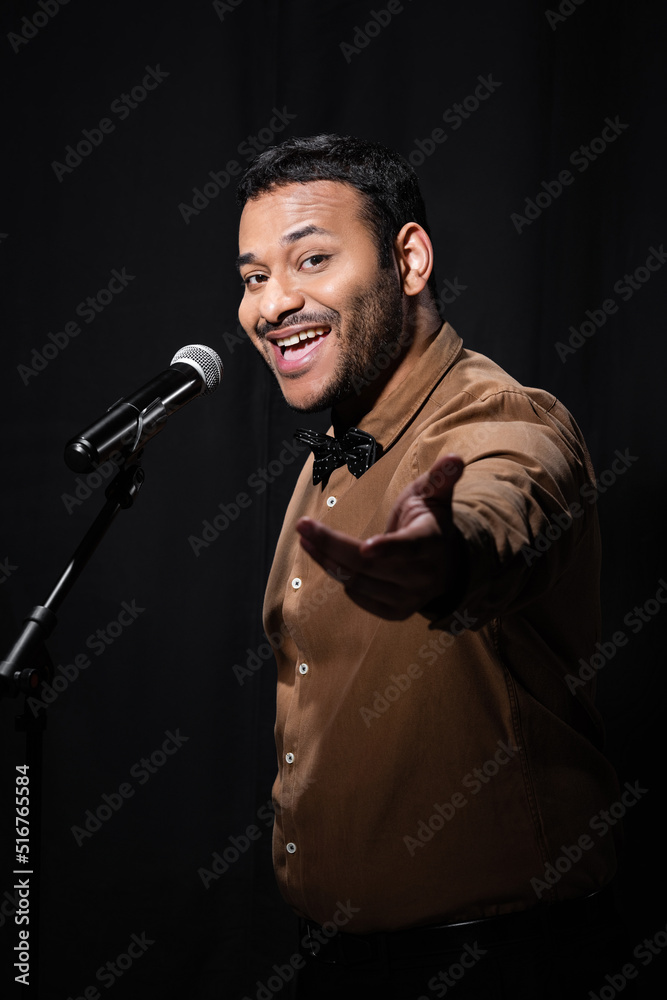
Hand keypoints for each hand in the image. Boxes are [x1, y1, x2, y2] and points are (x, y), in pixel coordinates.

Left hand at [296, 454, 466, 619]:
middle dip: (332, 545)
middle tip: (303, 525)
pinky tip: (326, 556)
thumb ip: (442, 478)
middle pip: (369, 565)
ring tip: (305, 537)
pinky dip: (339, 575)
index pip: (410, 547)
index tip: (365, 547)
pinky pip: (358, 596)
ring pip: (358, 582)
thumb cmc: (430, 520)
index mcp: (432, 542)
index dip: (389, 548)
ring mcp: (409, 598)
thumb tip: (455, 457)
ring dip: (326, 560)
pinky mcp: (396, 612)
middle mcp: (423, 575)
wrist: (444, 563)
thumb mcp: (435, 496)